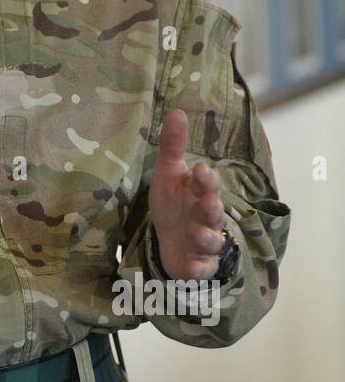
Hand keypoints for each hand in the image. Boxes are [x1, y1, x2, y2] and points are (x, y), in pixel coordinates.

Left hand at [148, 108, 225, 279]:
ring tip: (198, 233)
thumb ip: (172, 146)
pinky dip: (200, 269)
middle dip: (212, 207)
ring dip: (207, 236)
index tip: (199, 169)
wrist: (170, 242)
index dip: (204, 178)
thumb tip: (177, 111)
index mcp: (199, 192)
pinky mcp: (199, 264)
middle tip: (207, 200)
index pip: (206, 183)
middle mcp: (206, 217)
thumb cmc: (173, 204)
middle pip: (213, 212)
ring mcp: (204, 242)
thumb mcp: (167, 174)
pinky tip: (195, 268)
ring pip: (211, 240)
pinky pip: (203, 268)